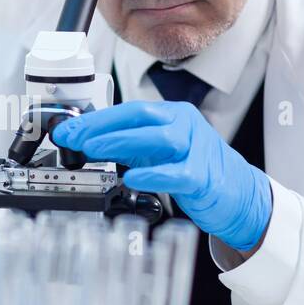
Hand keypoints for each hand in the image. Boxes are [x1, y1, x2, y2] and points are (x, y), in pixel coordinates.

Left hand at [52, 101, 271, 251]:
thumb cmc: (194, 170)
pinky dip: (153, 174)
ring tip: (94, 150)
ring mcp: (197, 150)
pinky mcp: (204, 177)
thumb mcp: (157, 152)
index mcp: (171, 116)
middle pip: (141, 117)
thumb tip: (86, 141)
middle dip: (102, 126)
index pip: (128, 110)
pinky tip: (133, 178)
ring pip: (160, 138)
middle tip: (73, 138)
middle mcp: (185, 126)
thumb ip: (127, 145)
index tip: (66, 130)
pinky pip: (177, 173)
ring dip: (123, 142)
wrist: (237, 193)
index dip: (95, 119)